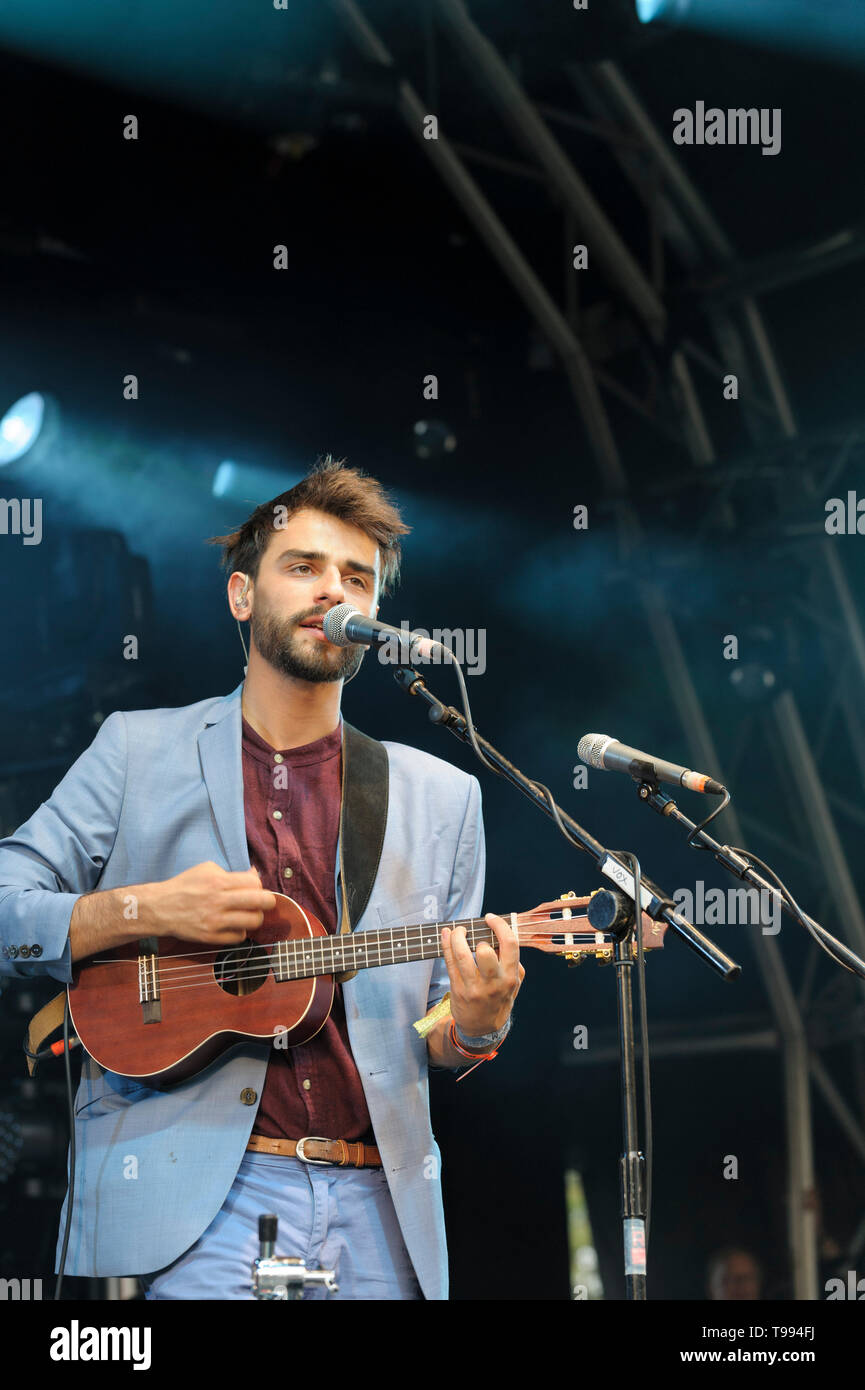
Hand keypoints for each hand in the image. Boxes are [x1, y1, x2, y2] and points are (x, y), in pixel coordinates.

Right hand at [139, 862, 276, 945]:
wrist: (160, 908)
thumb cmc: (185, 886)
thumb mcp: (207, 869)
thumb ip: (232, 872)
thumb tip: (254, 874)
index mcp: (218, 881)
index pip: (255, 882)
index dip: (258, 884)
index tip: (253, 887)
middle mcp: (218, 901)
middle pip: (261, 902)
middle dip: (268, 901)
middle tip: (263, 902)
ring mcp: (215, 921)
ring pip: (254, 921)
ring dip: (255, 917)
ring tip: (248, 914)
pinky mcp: (211, 937)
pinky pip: (239, 937)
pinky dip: (241, 931)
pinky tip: (234, 925)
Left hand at [440, 913, 525, 1038]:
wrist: (482, 1029)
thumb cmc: (499, 1000)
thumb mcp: (515, 985)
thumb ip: (514, 964)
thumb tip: (501, 939)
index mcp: (511, 977)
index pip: (510, 945)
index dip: (499, 926)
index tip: (490, 918)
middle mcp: (493, 982)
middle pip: (485, 952)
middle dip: (478, 936)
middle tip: (473, 933)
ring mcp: (474, 987)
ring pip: (462, 955)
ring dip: (457, 937)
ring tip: (457, 931)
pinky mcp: (458, 989)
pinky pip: (450, 963)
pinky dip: (446, 945)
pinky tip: (445, 935)